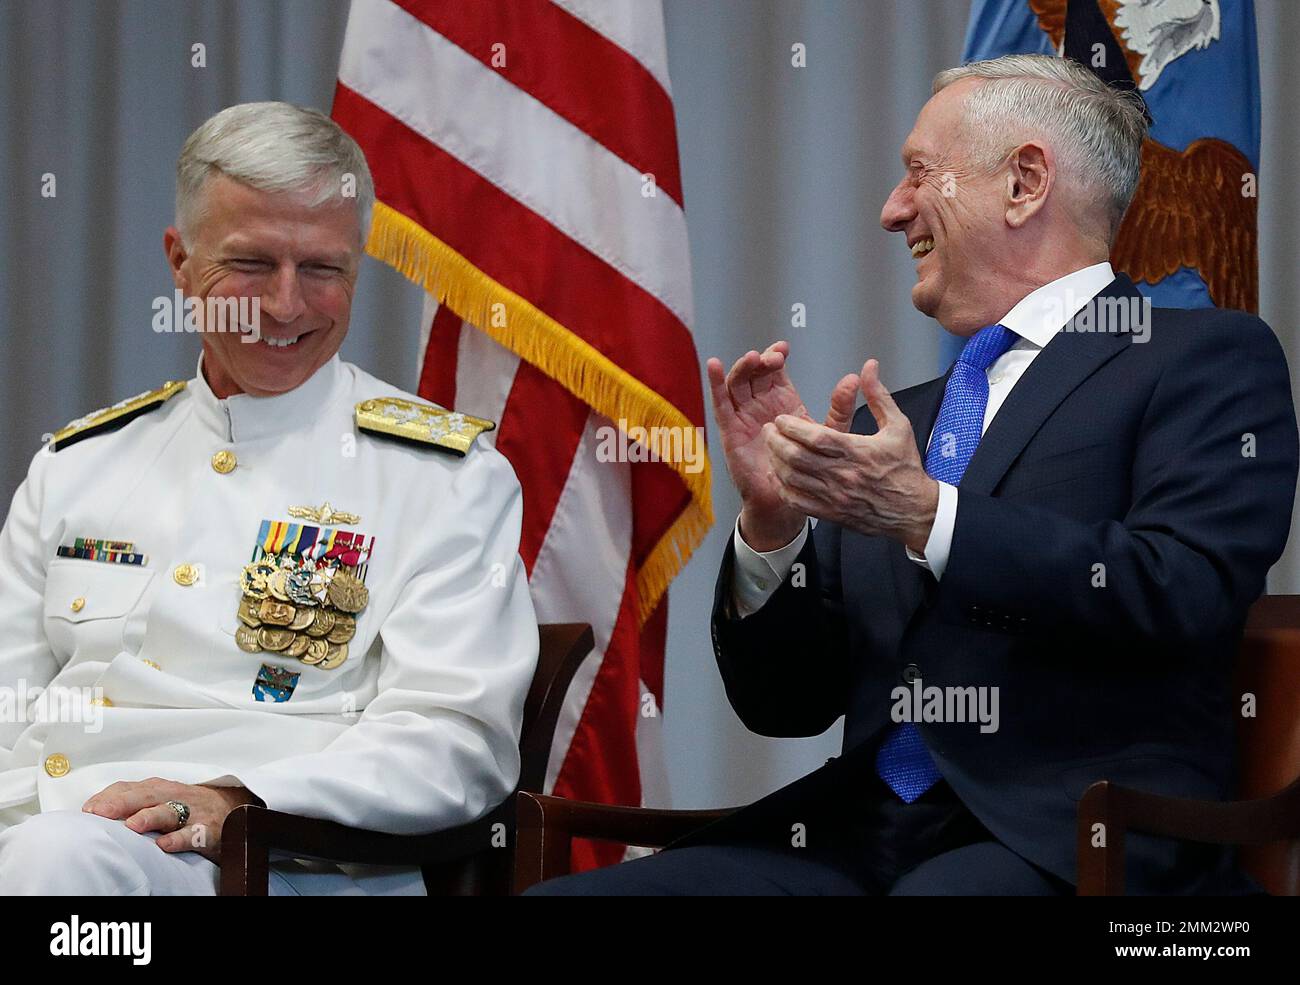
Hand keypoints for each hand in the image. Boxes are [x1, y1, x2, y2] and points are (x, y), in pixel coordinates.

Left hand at [82, 778, 263, 860]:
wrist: (234, 808)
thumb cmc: (188, 805)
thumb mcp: (161, 797)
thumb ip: (132, 802)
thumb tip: (92, 812)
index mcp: (159, 789)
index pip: (129, 788)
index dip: (108, 797)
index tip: (88, 810)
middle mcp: (174, 797)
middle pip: (145, 797)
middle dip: (122, 803)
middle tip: (100, 813)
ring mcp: (192, 813)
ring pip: (169, 812)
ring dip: (150, 817)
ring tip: (132, 826)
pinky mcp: (208, 831)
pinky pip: (193, 835)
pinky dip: (179, 839)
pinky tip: (164, 845)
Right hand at [707, 342, 860, 550]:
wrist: (786, 501)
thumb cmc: (805, 469)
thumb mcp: (828, 434)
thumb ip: (839, 407)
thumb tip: (854, 380)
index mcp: (783, 402)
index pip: (774, 371)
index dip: (775, 356)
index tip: (783, 350)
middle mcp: (760, 406)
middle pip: (754, 373)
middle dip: (761, 360)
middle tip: (772, 359)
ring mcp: (744, 416)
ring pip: (737, 384)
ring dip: (742, 368)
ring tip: (752, 359)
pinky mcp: (731, 431)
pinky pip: (721, 404)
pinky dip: (716, 384)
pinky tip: (715, 366)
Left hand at [765, 359, 938, 551]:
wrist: (914, 511)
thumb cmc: (905, 468)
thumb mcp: (898, 425)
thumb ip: (879, 395)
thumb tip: (869, 367)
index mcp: (858, 452)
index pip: (816, 438)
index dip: (792, 427)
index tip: (781, 419)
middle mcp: (843, 475)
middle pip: (797, 458)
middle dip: (776, 442)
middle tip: (769, 431)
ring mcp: (835, 497)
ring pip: (793, 479)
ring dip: (776, 462)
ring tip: (771, 448)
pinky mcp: (831, 513)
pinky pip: (798, 502)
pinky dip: (783, 487)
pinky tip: (780, 475)